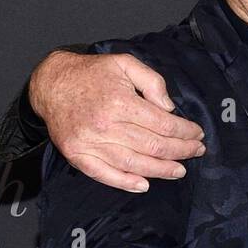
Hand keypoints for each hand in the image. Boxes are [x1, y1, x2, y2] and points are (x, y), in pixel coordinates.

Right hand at [30, 49, 205, 191]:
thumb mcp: (124, 62)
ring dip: (161, 170)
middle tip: (196, 151)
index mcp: (120, 102)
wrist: (51, 84)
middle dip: (180, 151)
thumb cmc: (90, 73)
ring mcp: (91, 143)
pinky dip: (125, 182)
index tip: (197, 133)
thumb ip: (151, 81)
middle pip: (153, 146)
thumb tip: (169, 107)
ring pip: (134, 164)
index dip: (184, 131)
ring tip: (179, 170)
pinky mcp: (78, 155)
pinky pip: (105, 175)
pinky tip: (144, 184)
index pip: (163, 124)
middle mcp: (106, 125)